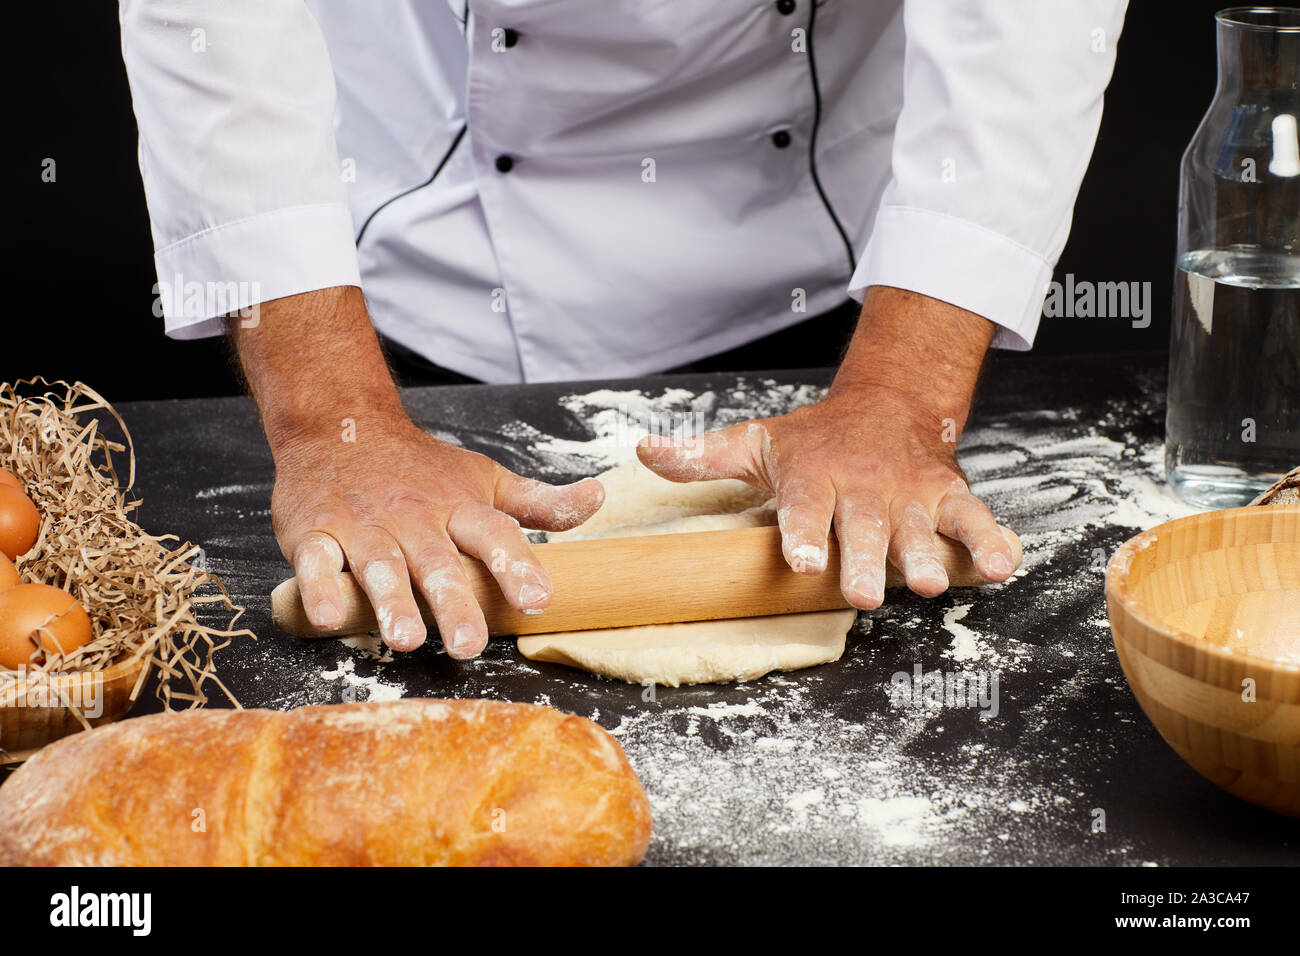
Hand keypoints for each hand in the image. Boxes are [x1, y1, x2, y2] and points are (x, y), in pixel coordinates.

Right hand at [272, 407, 602, 656]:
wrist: (339, 426)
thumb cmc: (421, 469)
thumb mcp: (485, 480)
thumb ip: (539, 501)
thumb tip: (598, 497)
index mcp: (458, 507)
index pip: (494, 534)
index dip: (517, 565)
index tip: (538, 599)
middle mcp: (414, 517)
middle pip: (437, 561)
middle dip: (454, 603)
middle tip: (469, 645)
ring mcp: (363, 524)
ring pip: (380, 564)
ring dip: (392, 601)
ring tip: (407, 639)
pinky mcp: (314, 531)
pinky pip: (317, 560)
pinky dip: (319, 587)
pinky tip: (328, 617)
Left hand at [636, 384, 1013, 607]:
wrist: (888, 401)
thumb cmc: (816, 438)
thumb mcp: (758, 441)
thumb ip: (703, 456)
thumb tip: (644, 450)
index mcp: (813, 477)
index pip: (803, 508)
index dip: (803, 533)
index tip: (802, 559)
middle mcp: (862, 488)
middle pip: (862, 528)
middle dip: (864, 560)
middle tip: (862, 592)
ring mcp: (907, 494)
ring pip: (917, 528)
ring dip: (925, 554)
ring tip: (929, 582)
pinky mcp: (946, 497)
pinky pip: (972, 519)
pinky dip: (989, 541)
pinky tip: (1002, 567)